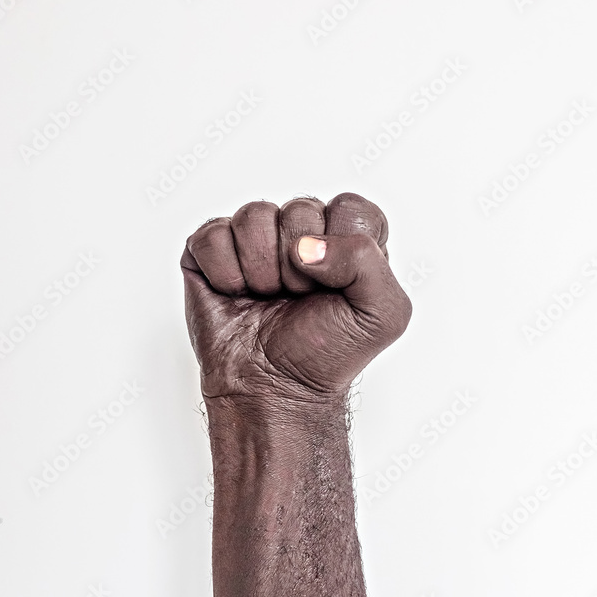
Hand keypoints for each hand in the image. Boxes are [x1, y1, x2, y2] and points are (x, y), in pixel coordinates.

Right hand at [180, 193, 411, 400]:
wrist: (276, 389)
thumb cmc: (329, 353)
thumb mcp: (384, 315)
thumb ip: (367, 261)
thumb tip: (305, 246)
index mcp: (349, 238)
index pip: (350, 206)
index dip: (343, 247)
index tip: (340, 286)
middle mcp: (303, 231)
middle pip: (300, 209)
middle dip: (301, 267)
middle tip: (300, 298)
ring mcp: (255, 239)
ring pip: (253, 215)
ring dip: (262, 270)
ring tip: (269, 298)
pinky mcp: (212, 251)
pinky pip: (212, 236)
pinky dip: (226, 274)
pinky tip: (237, 296)